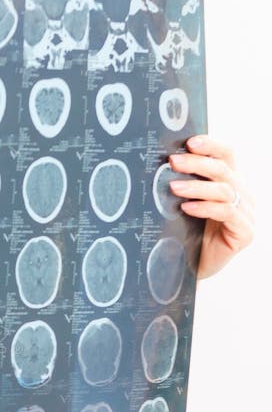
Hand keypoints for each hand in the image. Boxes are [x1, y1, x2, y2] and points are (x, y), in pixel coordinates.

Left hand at [169, 135, 254, 279]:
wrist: (189, 269)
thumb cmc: (186, 235)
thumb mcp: (185, 205)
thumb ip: (184, 184)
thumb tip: (165, 161)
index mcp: (230, 184)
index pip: (227, 156)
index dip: (212, 146)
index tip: (190, 142)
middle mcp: (243, 196)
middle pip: (224, 170)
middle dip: (197, 163)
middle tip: (173, 161)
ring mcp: (246, 214)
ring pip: (224, 190)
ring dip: (197, 186)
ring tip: (173, 187)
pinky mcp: (245, 233)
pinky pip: (227, 213)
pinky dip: (206, 207)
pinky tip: (187, 208)